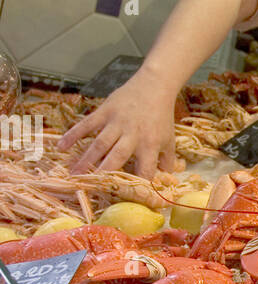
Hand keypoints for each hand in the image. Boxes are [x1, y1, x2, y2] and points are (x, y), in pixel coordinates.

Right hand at [59, 70, 176, 177]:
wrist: (154, 86)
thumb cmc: (161, 116)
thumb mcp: (169, 140)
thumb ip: (167, 162)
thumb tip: (164, 181)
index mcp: (150, 144)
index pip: (144, 170)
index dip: (136, 185)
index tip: (124, 197)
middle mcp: (132, 135)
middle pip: (116, 157)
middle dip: (103, 173)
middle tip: (89, 188)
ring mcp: (116, 122)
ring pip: (99, 143)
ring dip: (85, 159)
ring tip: (72, 174)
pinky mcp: (105, 111)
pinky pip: (87, 124)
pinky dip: (73, 134)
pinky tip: (62, 146)